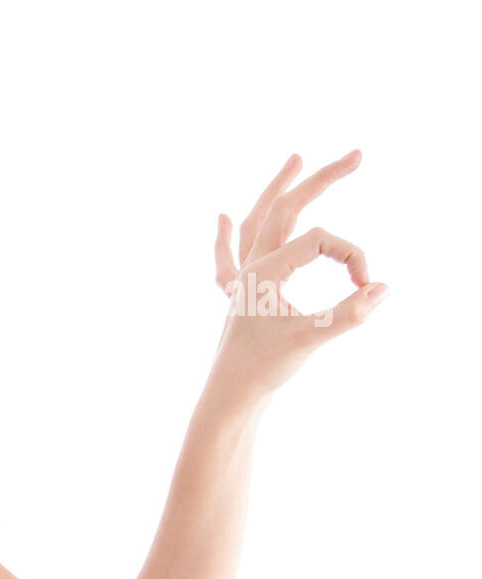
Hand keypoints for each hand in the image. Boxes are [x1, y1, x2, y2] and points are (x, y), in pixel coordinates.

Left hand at [210, 150, 389, 405]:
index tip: (368, 287)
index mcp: (263, 270)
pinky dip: (224, 238)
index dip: (351, 257)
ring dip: (276, 190)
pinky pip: (228, 259)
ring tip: (295, 159)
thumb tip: (384, 288)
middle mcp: (250, 267)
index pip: (319, 240)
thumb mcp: (311, 339)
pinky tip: (221, 218)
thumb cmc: (264, 368)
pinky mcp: (239, 298)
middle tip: (357, 156)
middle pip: (285, 209)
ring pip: (257, 223)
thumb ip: (349, 313)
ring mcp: (241, 280)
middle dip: (320, 180)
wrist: (230, 396)